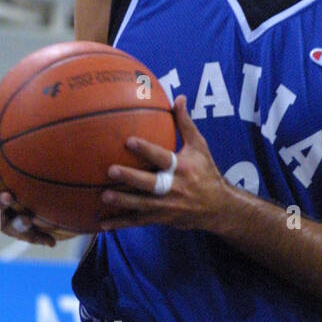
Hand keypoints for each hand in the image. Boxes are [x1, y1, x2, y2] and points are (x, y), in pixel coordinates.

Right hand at [0, 130, 75, 246]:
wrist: (35, 199)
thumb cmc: (11, 179)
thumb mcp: (1, 164)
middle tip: (8, 196)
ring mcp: (12, 226)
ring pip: (10, 227)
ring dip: (18, 224)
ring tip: (27, 219)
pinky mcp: (28, 234)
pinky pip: (33, 238)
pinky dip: (41, 238)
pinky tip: (51, 241)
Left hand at [99, 96, 229, 231]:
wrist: (218, 208)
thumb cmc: (206, 172)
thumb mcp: (199, 147)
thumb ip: (185, 123)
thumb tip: (179, 97)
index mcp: (183, 168)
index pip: (162, 157)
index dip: (146, 149)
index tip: (129, 141)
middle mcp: (175, 187)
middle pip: (150, 183)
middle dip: (131, 177)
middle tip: (111, 170)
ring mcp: (167, 205)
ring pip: (142, 204)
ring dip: (123, 201)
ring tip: (104, 196)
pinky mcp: (161, 218)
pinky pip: (139, 221)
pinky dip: (122, 223)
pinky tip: (104, 224)